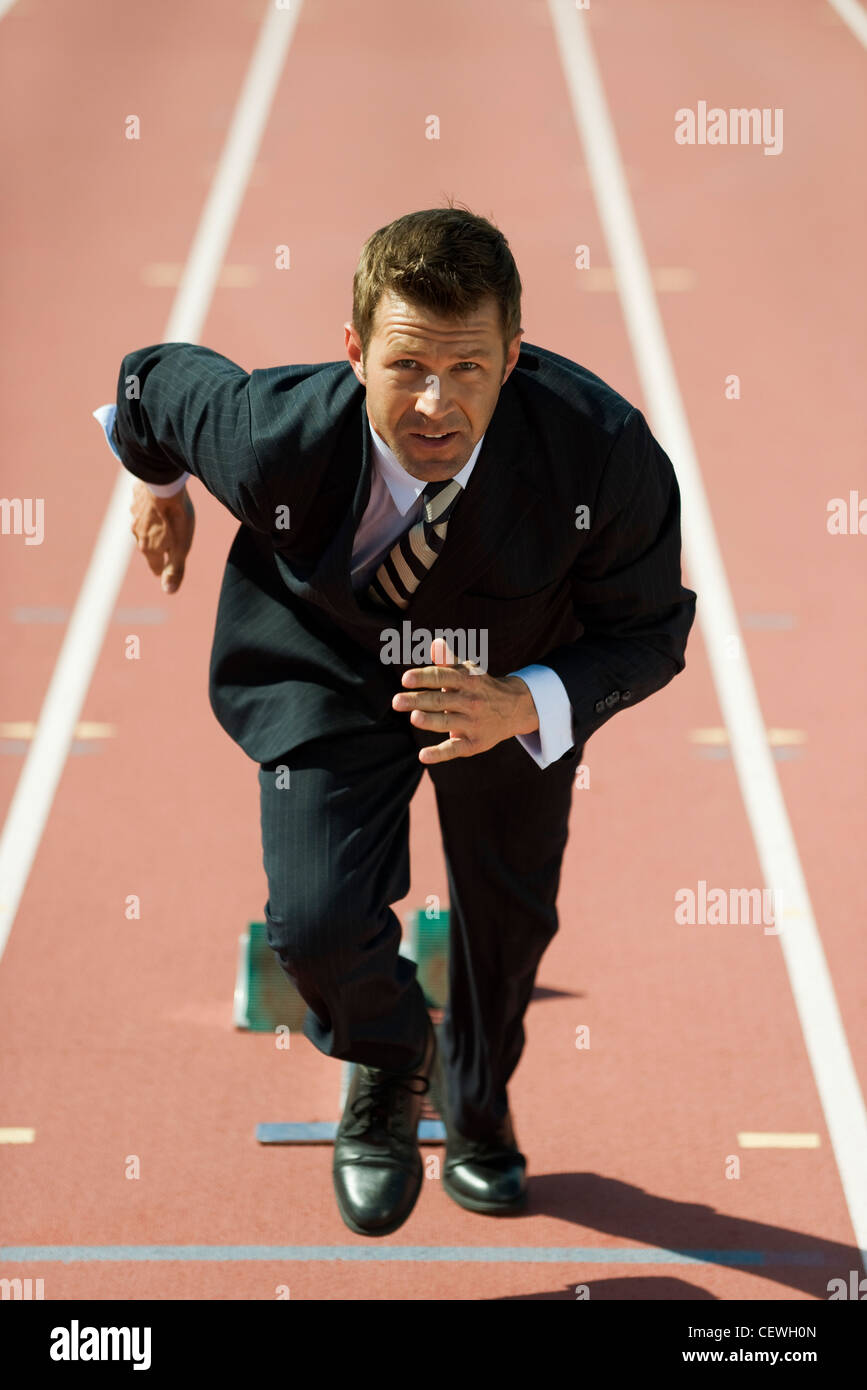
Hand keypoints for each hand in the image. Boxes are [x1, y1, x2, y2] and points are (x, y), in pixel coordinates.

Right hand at [130, 480, 194, 593]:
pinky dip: (149, 507)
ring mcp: (135, 515)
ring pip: (144, 526)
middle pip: (148, 547)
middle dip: (158, 547)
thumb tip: (169, 591)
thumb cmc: (177, 517)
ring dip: (152, 527)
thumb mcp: (182, 547)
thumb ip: (175, 570)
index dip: (164, 568)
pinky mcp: (136, 498)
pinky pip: (142, 506)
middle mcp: (137, 534)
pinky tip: (158, 502)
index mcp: (148, 548)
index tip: (169, 566)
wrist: (165, 484)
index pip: (155, 567)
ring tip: (164, 523)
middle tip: (170, 544)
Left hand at [392, 637, 539, 762]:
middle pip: (441, 700)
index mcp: (468, 681)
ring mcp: (473, 723)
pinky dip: (439, 754)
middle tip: (396, 702)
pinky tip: (422, 755)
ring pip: (448, 723)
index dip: (425, 677)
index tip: (406, 679)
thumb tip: (435, 644)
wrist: (514, 709)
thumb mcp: (468, 671)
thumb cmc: (480, 686)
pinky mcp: (474, 743)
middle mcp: (471, 701)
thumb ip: (448, 661)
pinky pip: (454, 749)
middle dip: (418, 700)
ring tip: (414, 718)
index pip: (444, 677)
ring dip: (430, 721)